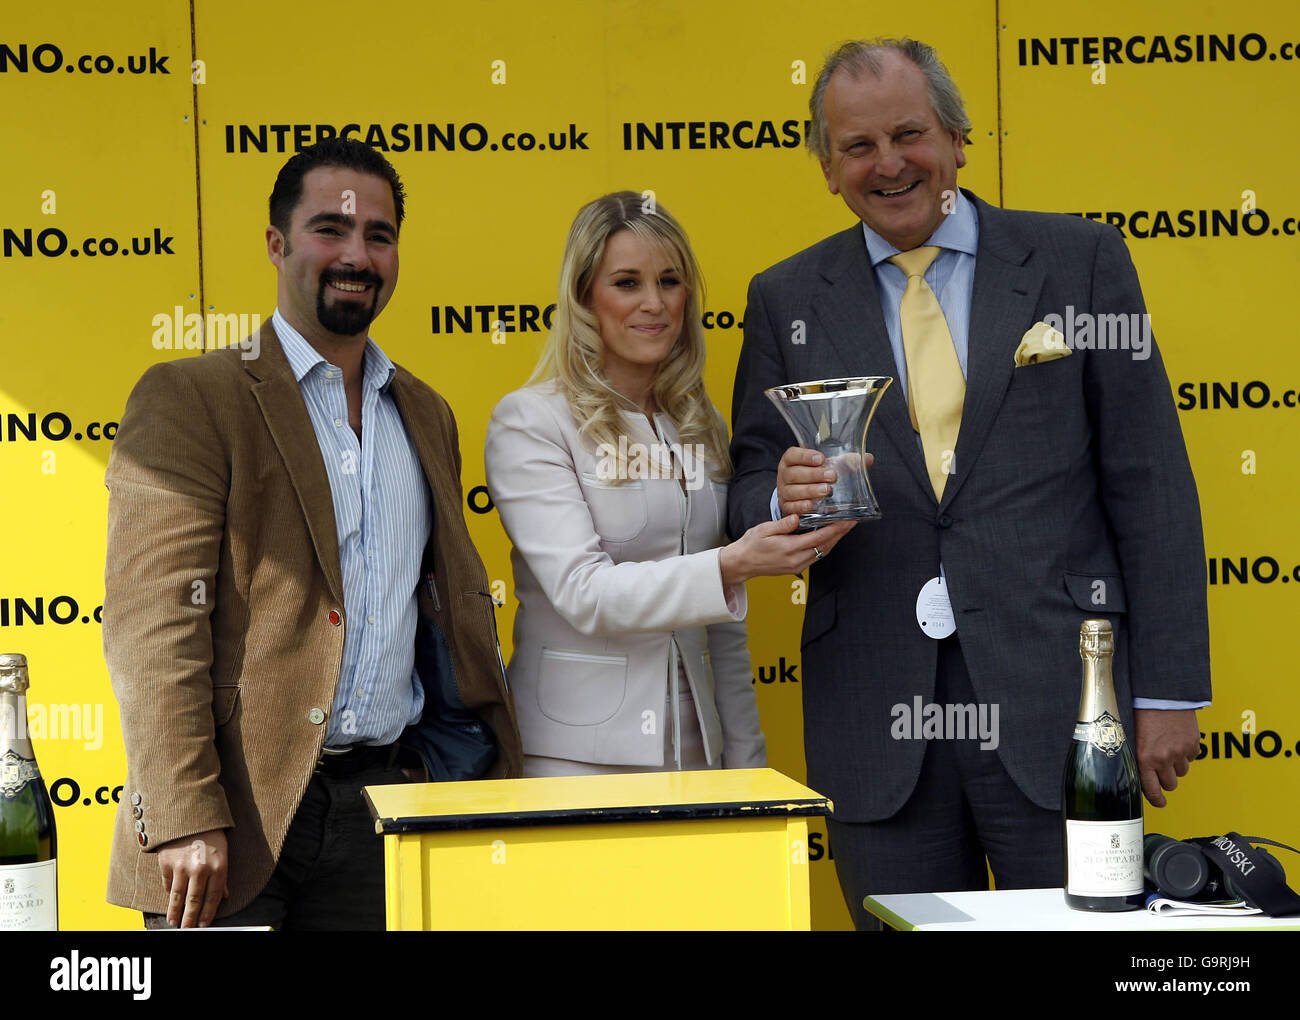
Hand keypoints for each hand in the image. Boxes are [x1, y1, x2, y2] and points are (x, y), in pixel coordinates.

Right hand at [157, 828, 228, 927]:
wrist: (189, 814)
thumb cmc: (210, 833)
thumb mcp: (223, 852)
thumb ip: (222, 875)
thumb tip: (224, 896)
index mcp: (218, 866)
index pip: (213, 897)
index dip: (208, 913)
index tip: (203, 924)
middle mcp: (200, 868)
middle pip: (194, 900)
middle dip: (190, 918)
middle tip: (187, 929)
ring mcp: (182, 865)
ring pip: (178, 896)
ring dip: (175, 912)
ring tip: (174, 922)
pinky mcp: (167, 862)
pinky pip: (168, 883)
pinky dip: (170, 893)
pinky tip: (171, 900)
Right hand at [719, 514, 855, 584]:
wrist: (742, 563)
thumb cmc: (751, 544)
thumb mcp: (764, 530)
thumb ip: (782, 524)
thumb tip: (797, 516)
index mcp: (789, 548)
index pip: (819, 538)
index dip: (836, 529)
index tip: (847, 520)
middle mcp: (796, 560)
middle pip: (825, 546)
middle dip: (840, 534)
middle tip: (852, 521)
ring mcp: (798, 566)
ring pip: (823, 552)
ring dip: (835, 540)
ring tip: (844, 528)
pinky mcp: (797, 568)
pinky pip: (816, 556)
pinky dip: (825, 546)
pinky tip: (829, 537)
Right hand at [776, 446, 873, 516]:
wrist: (800, 498)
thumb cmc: (815, 477)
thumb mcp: (827, 467)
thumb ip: (845, 462)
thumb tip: (868, 458)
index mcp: (791, 461)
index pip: (793, 455)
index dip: (805, 456)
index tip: (821, 458)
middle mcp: (784, 476)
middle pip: (794, 473)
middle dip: (814, 475)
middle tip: (832, 476)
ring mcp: (784, 492)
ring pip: (792, 491)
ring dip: (810, 490)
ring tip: (826, 491)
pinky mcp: (786, 507)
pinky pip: (791, 507)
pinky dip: (801, 506)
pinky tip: (811, 505)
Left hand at [1134, 709, 1199, 807]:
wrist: (1161, 694)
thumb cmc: (1141, 712)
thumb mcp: (1132, 736)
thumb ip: (1137, 756)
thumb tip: (1139, 773)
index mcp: (1144, 758)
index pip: (1152, 790)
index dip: (1157, 800)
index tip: (1160, 802)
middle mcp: (1163, 758)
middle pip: (1170, 785)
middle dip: (1165, 779)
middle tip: (1161, 770)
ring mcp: (1180, 752)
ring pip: (1181, 772)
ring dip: (1176, 765)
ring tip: (1167, 749)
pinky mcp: (1192, 744)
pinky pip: (1191, 758)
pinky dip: (1186, 753)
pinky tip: (1176, 740)